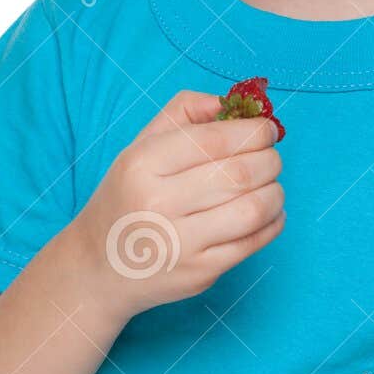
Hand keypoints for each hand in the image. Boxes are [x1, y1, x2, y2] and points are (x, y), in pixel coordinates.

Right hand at [71, 88, 283, 314]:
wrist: (97, 267)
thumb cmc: (126, 198)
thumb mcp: (139, 146)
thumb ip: (184, 113)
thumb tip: (233, 101)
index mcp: (143, 164)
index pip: (216, 139)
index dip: (254, 131)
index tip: (266, 131)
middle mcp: (159, 203)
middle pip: (241, 173)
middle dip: (270, 160)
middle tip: (271, 158)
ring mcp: (181, 242)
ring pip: (254, 209)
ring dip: (275, 192)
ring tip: (271, 186)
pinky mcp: (200, 272)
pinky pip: (254, 242)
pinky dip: (273, 222)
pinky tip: (268, 212)